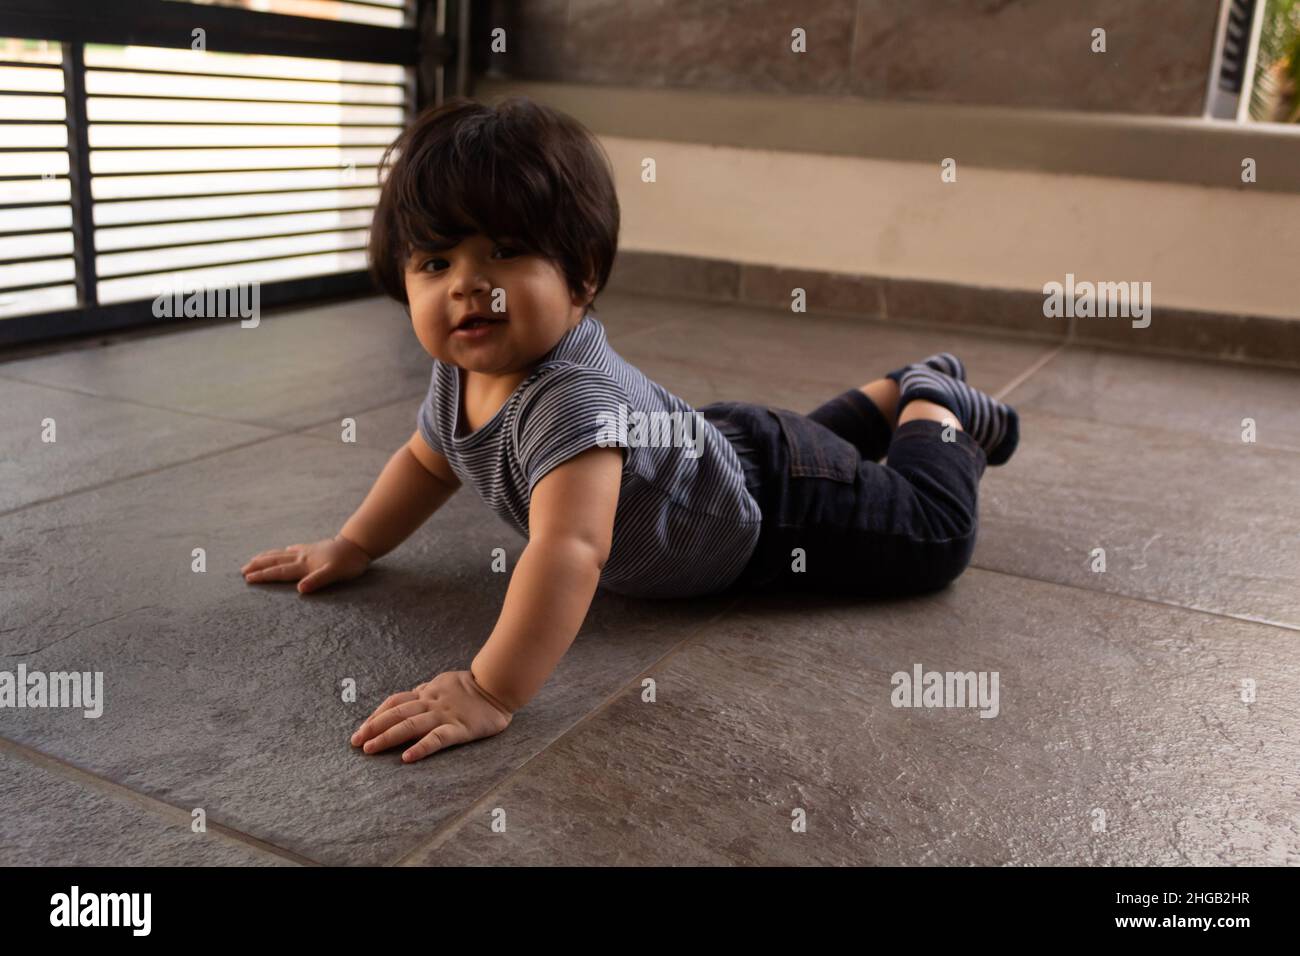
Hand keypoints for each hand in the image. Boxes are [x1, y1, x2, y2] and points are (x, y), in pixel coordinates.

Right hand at [241, 534, 370, 593]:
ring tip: (254, 559)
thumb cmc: (348, 562)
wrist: (358, 544)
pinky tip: (285, 550)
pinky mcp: (314, 548)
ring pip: (281, 554)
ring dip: (266, 557)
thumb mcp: (334, 573)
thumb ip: (317, 581)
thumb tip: (300, 589)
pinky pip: (293, 550)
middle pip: (275, 561)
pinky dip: (284, 551)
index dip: (263, 575)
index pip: (279, 572)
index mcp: (304, 565)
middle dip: (258, 565)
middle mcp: (302, 557)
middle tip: (242, 570)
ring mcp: (307, 551)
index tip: (247, 578)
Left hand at [351, 670, 512, 762]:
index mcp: (427, 693)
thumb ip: (427, 690)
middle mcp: (431, 703)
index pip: (394, 703)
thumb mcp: (444, 682)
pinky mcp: (460, 728)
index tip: (361, 730)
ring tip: (370, 749)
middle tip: (355, 743)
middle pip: (396, 714)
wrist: (499, 686)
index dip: (376, 715)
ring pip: (410, 725)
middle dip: (373, 728)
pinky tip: (406, 758)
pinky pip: (437, 738)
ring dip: (387, 737)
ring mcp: (444, 715)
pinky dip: (421, 747)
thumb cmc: (472, 686)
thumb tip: (411, 694)